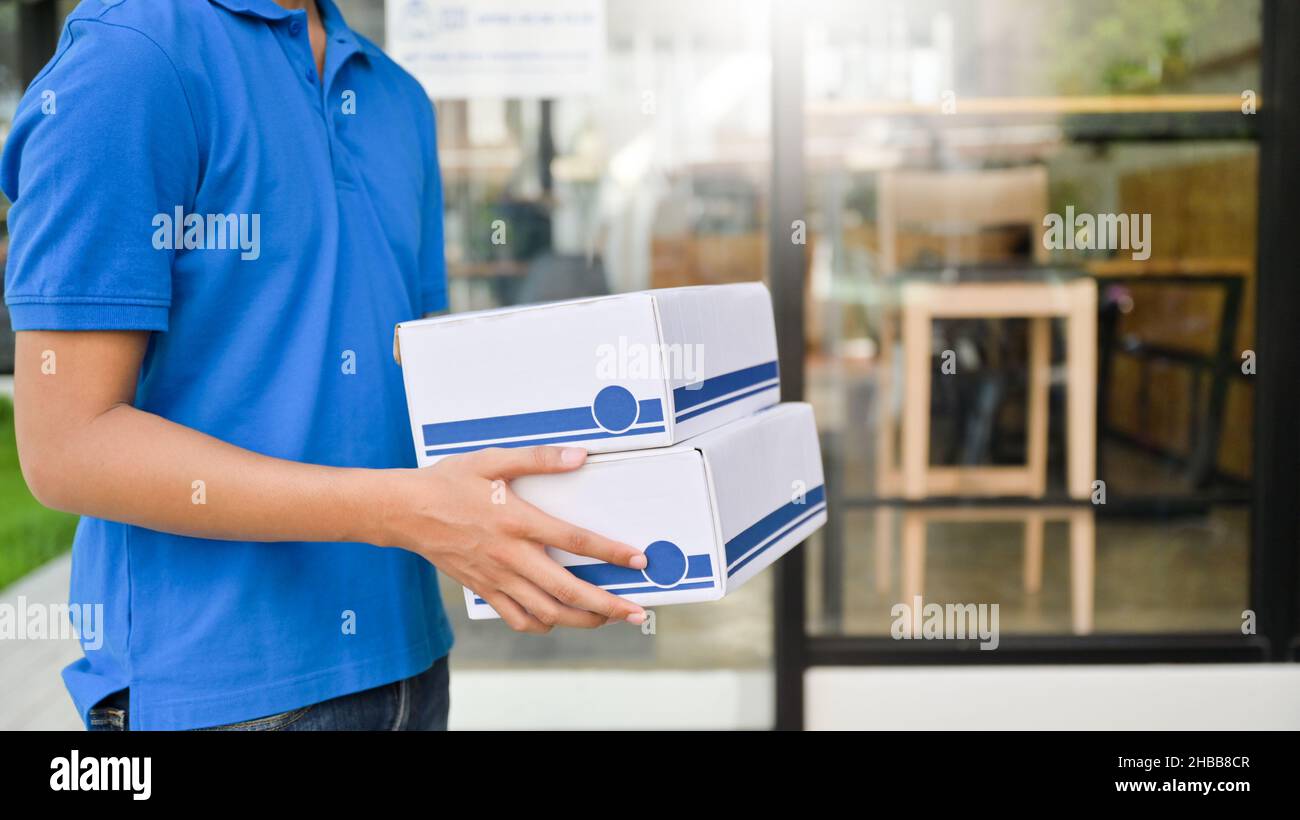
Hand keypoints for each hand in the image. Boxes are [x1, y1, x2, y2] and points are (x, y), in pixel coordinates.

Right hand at [377, 446, 647, 632]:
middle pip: (568, 590)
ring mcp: (497, 578)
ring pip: (547, 612)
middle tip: (637, 611)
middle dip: (607, 605)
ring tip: (608, 619)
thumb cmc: (449, 482)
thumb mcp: (492, 460)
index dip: (610, 552)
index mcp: (517, 522)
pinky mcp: (484, 590)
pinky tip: (558, 619)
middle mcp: (510, 556)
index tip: (638, 560)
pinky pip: (517, 618)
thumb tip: (579, 455)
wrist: (404, 512)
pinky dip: (543, 625)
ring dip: (582, 619)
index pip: (575, 540)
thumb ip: (539, 459)